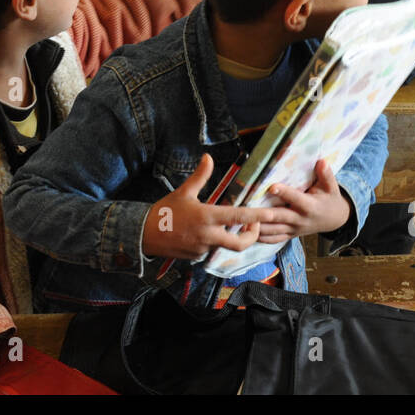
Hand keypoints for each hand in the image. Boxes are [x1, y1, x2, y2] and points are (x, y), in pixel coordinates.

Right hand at [141, 154, 278, 259]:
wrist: (144, 234)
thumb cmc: (164, 210)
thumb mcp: (184, 192)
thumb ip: (200, 176)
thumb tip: (208, 157)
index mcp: (207, 217)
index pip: (238, 217)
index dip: (258, 216)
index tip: (271, 214)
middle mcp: (208, 236)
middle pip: (239, 243)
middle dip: (252, 236)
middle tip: (254, 226)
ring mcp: (202, 248)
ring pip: (225, 245)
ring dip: (229, 236)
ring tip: (229, 224)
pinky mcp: (196, 257)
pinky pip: (211, 250)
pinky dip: (214, 242)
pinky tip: (206, 232)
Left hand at [256, 160, 351, 244]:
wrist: (335, 220)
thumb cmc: (330, 199)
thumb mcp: (332, 187)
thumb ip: (326, 174)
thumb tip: (321, 161)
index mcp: (310, 206)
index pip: (296, 199)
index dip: (284, 193)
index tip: (271, 186)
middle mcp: (300, 220)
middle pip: (279, 217)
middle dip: (263, 213)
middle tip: (247, 209)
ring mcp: (294, 229)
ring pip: (273, 230)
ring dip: (258, 227)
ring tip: (242, 221)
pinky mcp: (290, 235)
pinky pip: (274, 239)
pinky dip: (260, 237)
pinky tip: (247, 232)